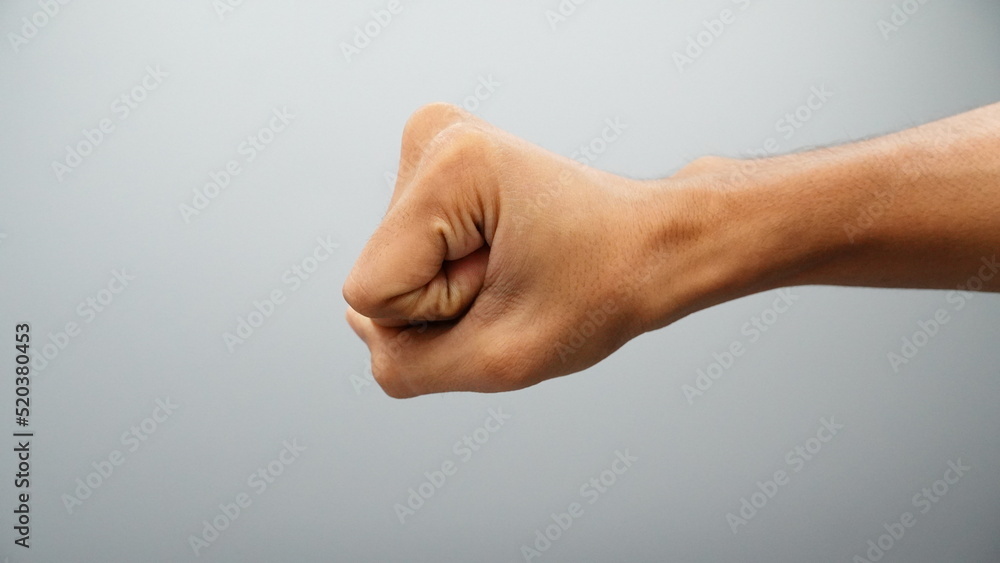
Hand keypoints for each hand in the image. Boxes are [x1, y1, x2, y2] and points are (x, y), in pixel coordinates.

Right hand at [343, 103, 713, 396]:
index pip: (372, 295)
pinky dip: (448, 274)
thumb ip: (404, 365)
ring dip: (450, 291)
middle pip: (379, 279)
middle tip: (515, 276)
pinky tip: (498, 252)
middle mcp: (429, 136)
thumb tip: (355, 321)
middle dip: (444, 303)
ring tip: (512, 264)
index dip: (440, 315)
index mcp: (451, 166)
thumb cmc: (601, 291)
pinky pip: (404, 254)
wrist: (651, 244)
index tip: (507, 283)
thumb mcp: (501, 360)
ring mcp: (429, 143)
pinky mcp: (433, 164)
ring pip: (390, 270)